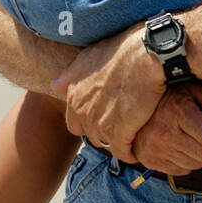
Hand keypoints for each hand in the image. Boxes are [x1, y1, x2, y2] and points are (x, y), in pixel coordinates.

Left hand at [51, 27, 166, 160]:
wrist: (147, 55)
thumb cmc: (121, 50)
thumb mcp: (89, 56)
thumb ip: (71, 73)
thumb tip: (54, 85)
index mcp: (74, 96)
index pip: (74, 124)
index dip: (90, 122)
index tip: (105, 116)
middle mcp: (83, 112)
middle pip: (91, 135)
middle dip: (104, 132)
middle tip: (121, 125)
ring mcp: (101, 124)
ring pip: (106, 144)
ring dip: (117, 141)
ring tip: (131, 134)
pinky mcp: (121, 133)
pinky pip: (122, 152)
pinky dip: (129, 152)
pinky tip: (136, 148)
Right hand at [132, 84, 201, 174]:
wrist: (132, 106)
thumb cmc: (171, 95)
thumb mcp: (196, 92)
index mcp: (179, 113)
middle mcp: (165, 134)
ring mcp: (156, 150)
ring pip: (196, 163)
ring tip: (193, 137)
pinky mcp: (150, 162)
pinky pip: (183, 170)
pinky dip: (188, 161)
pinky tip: (181, 145)